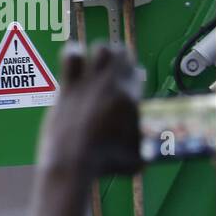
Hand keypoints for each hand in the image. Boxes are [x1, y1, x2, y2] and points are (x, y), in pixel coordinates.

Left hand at [39, 43, 141, 176]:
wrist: (72, 165)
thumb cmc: (104, 166)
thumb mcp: (134, 160)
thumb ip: (143, 149)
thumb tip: (147, 153)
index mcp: (131, 100)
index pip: (136, 74)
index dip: (130, 77)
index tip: (120, 87)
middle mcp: (113, 87)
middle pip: (123, 55)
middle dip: (119, 60)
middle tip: (108, 74)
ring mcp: (90, 85)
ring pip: (103, 50)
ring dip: (100, 54)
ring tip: (93, 68)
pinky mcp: (68, 88)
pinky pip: (72, 56)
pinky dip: (74, 54)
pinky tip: (74, 64)